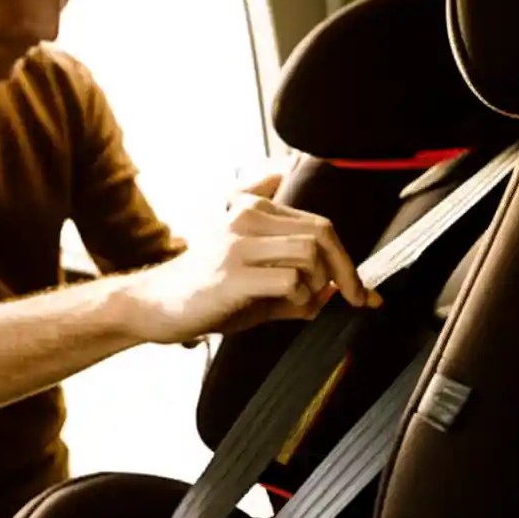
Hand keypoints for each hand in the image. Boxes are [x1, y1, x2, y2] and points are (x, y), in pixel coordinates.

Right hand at [119, 192, 383, 344]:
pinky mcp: (232, 273)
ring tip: (303, 301)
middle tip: (354, 299)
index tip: (362, 291)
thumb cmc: (208, 295)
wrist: (157, 306)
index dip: (348, 258)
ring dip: (319, 284)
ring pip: (310, 253)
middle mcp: (248, 218)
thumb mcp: (257, 280)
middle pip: (323, 233)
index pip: (319, 224)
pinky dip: (301, 298)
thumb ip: (299, 283)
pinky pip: (290, 280)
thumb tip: (340, 294)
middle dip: (347, 271)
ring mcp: (239, 243)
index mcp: (255, 210)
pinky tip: (289, 307)